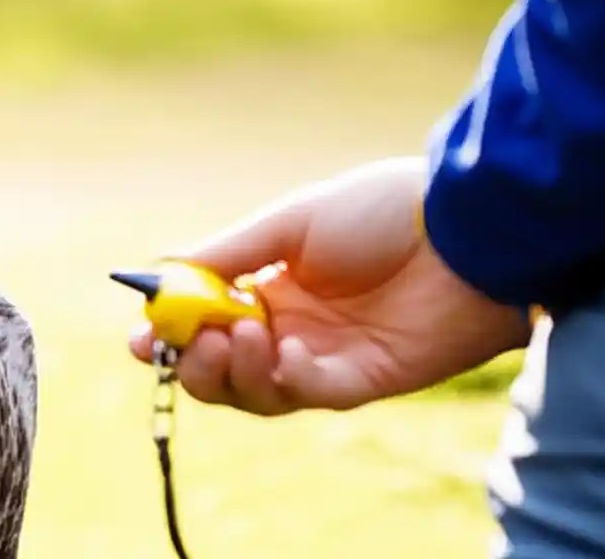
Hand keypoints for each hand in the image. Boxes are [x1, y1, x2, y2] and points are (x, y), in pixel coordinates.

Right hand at [129, 157, 530, 415]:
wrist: (465, 230)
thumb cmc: (382, 210)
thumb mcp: (291, 220)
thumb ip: (231, 251)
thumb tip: (164, 272)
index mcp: (268, 284)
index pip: (203, 321)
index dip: (169, 333)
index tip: (140, 336)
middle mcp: (288, 326)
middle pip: (220, 368)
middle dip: (193, 361)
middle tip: (190, 342)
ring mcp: (323, 356)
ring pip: (256, 392)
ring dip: (235, 371)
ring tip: (242, 336)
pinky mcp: (362, 381)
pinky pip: (308, 394)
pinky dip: (287, 378)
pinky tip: (290, 347)